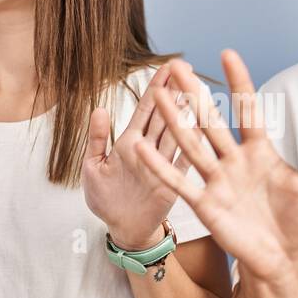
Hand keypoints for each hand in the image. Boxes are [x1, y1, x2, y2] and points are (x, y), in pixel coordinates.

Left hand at [81, 62, 194, 248]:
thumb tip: (99, 108)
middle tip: (187, 68)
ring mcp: (163, 164)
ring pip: (177, 133)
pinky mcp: (173, 181)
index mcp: (129, 142)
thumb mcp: (93, 167)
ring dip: (187, 112)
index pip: (145, 109)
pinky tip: (205, 127)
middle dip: (175, 91)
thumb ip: (97, 139)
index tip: (166, 68)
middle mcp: (149, 149)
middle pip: (164, 115)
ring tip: (198, 90)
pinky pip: (184, 160)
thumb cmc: (104, 200)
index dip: (155, 88)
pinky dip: (194, 144)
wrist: (121, 229)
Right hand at [132, 50, 297, 281]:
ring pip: (192, 145)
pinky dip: (160, 166)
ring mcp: (217, 181)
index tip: (226, 54)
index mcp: (260, 151)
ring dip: (174, 121)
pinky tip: (140, 147)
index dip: (238, 82)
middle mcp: (234, 160)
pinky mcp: (206, 205)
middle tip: (176, 66)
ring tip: (157, 96)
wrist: (284, 258)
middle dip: (194, 94)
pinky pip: (179, 183)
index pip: (247, 109)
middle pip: (210, 120)